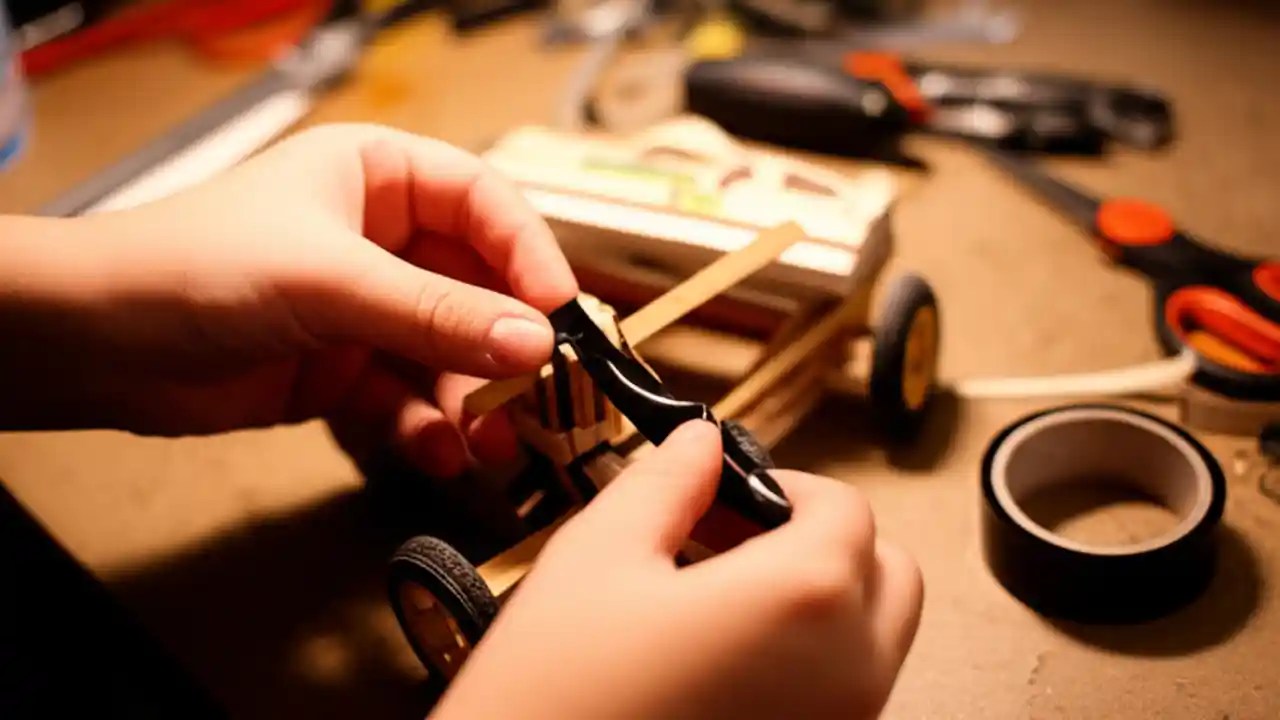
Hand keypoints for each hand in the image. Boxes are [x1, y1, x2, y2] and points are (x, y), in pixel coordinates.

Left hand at [0, 123, 577, 477]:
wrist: (96, 343)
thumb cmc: (193, 266)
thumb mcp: (330, 281)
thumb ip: (435, 315)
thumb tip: (533, 342)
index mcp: (378, 178)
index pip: (484, 205)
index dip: (528, 255)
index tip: (560, 312)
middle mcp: (381, 240)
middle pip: (477, 288)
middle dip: (505, 346)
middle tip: (539, 394)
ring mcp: (366, 309)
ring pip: (449, 353)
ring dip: (474, 399)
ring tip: (491, 440)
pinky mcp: (345, 371)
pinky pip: (410, 398)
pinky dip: (428, 428)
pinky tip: (440, 452)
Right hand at [431, 421, 923, 719]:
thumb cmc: (552, 700)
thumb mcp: (596, 559)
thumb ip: (665, 484)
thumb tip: (700, 444)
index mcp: (804, 600)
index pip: (847, 508)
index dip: (784, 484)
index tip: (727, 492)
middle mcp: (847, 673)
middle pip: (885, 573)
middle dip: (822, 538)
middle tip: (734, 535)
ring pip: (870, 639)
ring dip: (817, 598)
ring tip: (715, 595)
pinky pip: (839, 693)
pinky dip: (805, 658)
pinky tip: (717, 653)